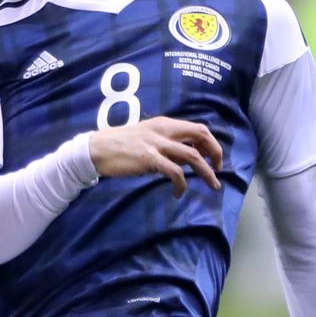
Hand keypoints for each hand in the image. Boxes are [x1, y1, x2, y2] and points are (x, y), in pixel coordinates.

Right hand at [87, 117, 221, 197]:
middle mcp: (164, 130)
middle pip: (201, 135)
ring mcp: (157, 144)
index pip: (198, 128)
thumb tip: (185, 158)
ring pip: (193, 155)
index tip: (214, 158)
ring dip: (206, 172)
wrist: (97, 149)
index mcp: (164, 123)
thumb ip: (166, 144)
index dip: (211, 143)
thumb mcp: (147, 137)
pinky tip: (178, 193)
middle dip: (215, 152)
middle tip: (218, 169)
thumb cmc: (120, 145)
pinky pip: (175, 172)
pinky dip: (182, 184)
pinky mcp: (149, 159)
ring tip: (212, 185)